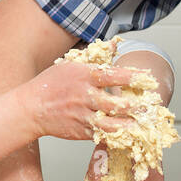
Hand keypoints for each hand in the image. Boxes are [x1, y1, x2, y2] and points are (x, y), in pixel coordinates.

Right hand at [18, 61, 139, 140]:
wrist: (30, 108)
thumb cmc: (51, 84)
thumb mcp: (71, 64)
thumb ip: (96, 56)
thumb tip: (116, 43)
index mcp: (83, 77)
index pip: (111, 76)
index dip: (131, 77)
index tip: (147, 78)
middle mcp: (84, 97)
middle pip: (114, 103)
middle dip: (134, 106)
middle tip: (150, 106)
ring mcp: (82, 116)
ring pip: (110, 124)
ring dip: (128, 125)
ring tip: (143, 125)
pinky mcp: (81, 131)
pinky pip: (102, 135)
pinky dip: (116, 137)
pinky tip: (129, 137)